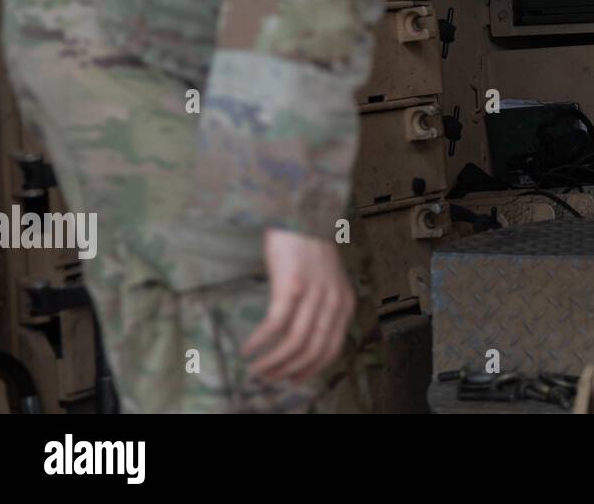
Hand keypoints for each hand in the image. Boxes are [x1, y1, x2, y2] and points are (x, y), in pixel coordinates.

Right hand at [242, 228, 354, 383]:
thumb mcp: (327, 281)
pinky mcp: (292, 285)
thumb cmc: (309, 249)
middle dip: (288, 370)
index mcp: (345, 303)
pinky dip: (260, 341)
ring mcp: (313, 294)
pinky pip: (275, 324)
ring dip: (272, 361)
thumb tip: (303, 340)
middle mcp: (333, 301)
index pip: (332, 349)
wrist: (303, 215)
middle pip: (312, 351)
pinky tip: (248, 347)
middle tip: (268, 377)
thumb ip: (323, 307)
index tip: (293, 380)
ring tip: (255, 368)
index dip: (311, 369)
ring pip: (294, 343)